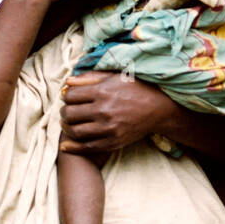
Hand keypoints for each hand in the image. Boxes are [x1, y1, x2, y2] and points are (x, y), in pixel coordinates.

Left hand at [60, 72, 176, 155]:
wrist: (159, 108)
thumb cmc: (136, 88)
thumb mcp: (115, 76)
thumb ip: (90, 78)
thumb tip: (67, 82)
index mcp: (102, 92)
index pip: (70, 96)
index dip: (67, 96)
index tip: (70, 97)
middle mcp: (104, 111)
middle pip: (69, 114)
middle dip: (64, 112)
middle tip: (67, 111)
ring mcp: (108, 128)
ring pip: (75, 131)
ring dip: (66, 128)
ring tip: (69, 123)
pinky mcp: (113, 142)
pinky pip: (86, 147)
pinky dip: (73, 147)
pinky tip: (65, 145)